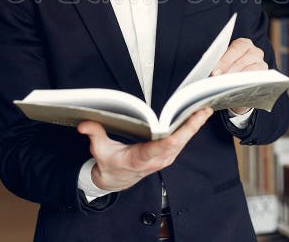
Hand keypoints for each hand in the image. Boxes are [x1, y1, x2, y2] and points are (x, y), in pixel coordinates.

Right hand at [76, 107, 213, 191]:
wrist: (116, 180)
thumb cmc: (110, 165)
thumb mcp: (100, 151)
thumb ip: (95, 135)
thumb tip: (85, 124)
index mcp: (140, 159)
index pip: (157, 149)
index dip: (169, 140)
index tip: (179, 130)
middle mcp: (156, 159)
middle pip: (177, 143)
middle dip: (191, 127)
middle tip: (202, 110)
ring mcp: (164, 158)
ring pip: (183, 142)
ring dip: (195, 126)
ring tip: (204, 108)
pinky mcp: (168, 154)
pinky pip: (183, 141)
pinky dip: (191, 128)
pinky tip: (198, 116)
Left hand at [211, 37, 267, 113]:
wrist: (239, 84)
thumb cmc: (228, 70)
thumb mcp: (223, 63)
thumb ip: (217, 61)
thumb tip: (206, 60)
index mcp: (243, 44)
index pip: (235, 49)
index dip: (224, 61)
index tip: (214, 72)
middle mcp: (255, 51)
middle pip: (242, 61)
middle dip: (228, 71)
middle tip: (218, 80)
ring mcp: (261, 63)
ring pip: (249, 71)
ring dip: (236, 79)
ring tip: (226, 86)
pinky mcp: (265, 76)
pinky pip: (257, 80)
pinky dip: (246, 84)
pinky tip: (237, 89)